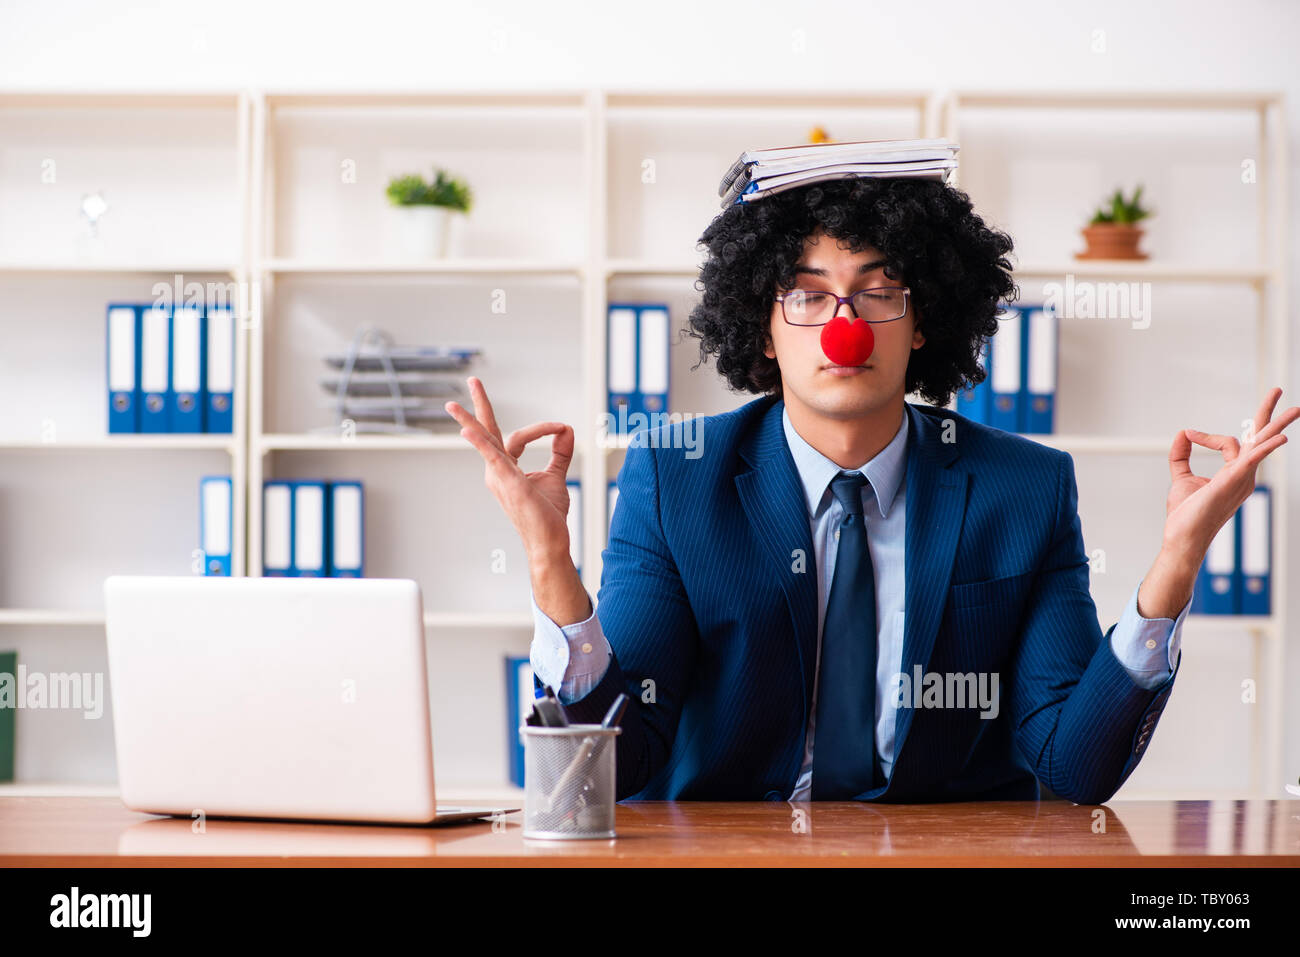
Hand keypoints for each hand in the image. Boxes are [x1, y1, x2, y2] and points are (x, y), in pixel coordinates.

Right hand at [444, 376, 576, 563]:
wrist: (549, 540)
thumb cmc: (548, 514)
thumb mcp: (556, 475)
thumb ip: (560, 451)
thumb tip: (567, 429)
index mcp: (506, 467)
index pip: (518, 436)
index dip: (542, 428)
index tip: (562, 428)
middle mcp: (497, 470)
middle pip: (486, 431)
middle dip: (479, 405)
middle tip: (472, 380)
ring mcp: (499, 476)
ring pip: (484, 441)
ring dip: (470, 421)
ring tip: (453, 404)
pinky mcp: (507, 482)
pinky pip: (491, 457)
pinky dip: (480, 443)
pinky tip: (467, 431)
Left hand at [1163, 386, 1296, 560]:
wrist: (1182, 535)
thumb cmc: (1186, 513)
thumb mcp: (1181, 476)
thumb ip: (1181, 454)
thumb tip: (1182, 432)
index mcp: (1234, 472)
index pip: (1230, 441)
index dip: (1207, 435)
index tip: (1188, 433)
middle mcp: (1244, 474)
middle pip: (1260, 438)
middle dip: (1269, 414)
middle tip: (1277, 390)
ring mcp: (1243, 478)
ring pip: (1261, 445)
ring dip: (1277, 425)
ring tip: (1295, 408)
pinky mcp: (1234, 481)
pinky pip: (1253, 460)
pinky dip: (1265, 448)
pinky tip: (1279, 439)